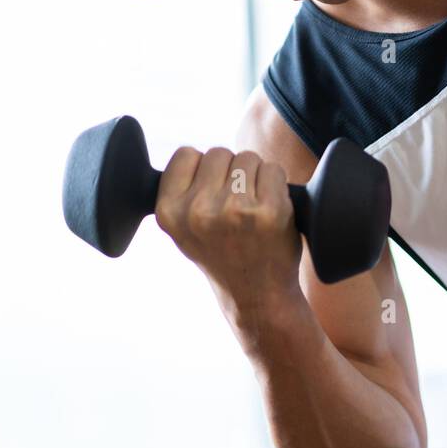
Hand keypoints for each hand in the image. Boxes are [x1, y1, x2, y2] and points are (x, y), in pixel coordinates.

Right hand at [154, 146, 302, 306]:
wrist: (257, 294)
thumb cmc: (223, 256)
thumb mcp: (184, 229)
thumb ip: (182, 192)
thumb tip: (192, 154)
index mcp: (169, 212)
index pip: (185, 154)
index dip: (203, 168)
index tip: (212, 190)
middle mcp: (198, 210)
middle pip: (219, 152)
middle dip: (231, 171)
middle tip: (236, 204)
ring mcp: (234, 209)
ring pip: (248, 158)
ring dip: (255, 177)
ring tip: (252, 208)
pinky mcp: (269, 211)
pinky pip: (274, 169)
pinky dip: (277, 184)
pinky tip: (270, 210)